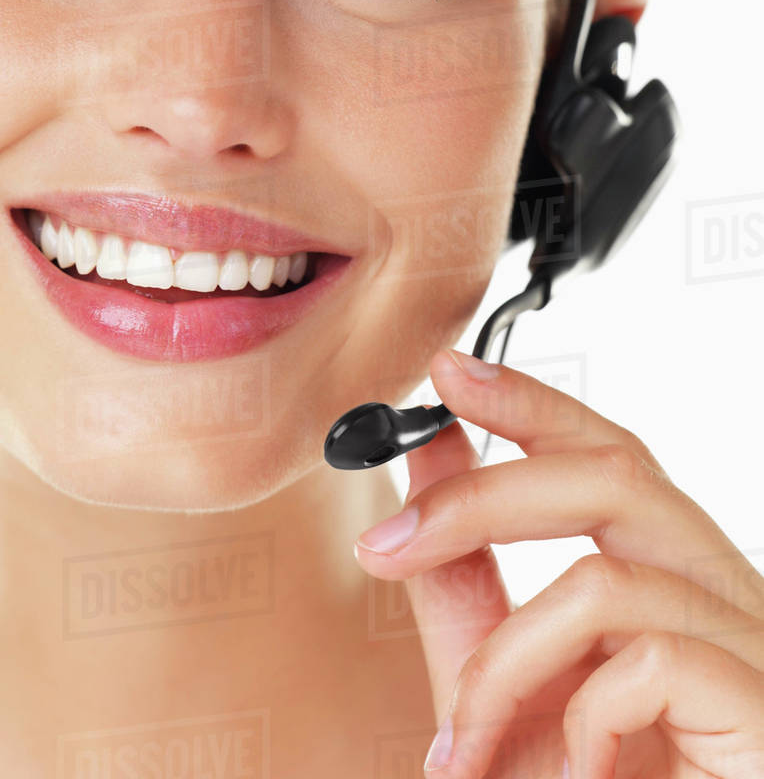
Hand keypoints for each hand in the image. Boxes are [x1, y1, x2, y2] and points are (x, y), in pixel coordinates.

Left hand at [352, 348, 763, 778]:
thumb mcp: (501, 683)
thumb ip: (465, 578)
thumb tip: (431, 453)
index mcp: (669, 577)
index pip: (608, 456)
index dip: (532, 403)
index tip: (447, 371)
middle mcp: (721, 595)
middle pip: (614, 476)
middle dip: (481, 498)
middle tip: (385, 544)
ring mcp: (751, 648)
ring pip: (605, 581)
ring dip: (504, 664)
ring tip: (465, 745)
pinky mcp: (761, 708)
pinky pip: (650, 660)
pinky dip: (581, 719)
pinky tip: (577, 773)